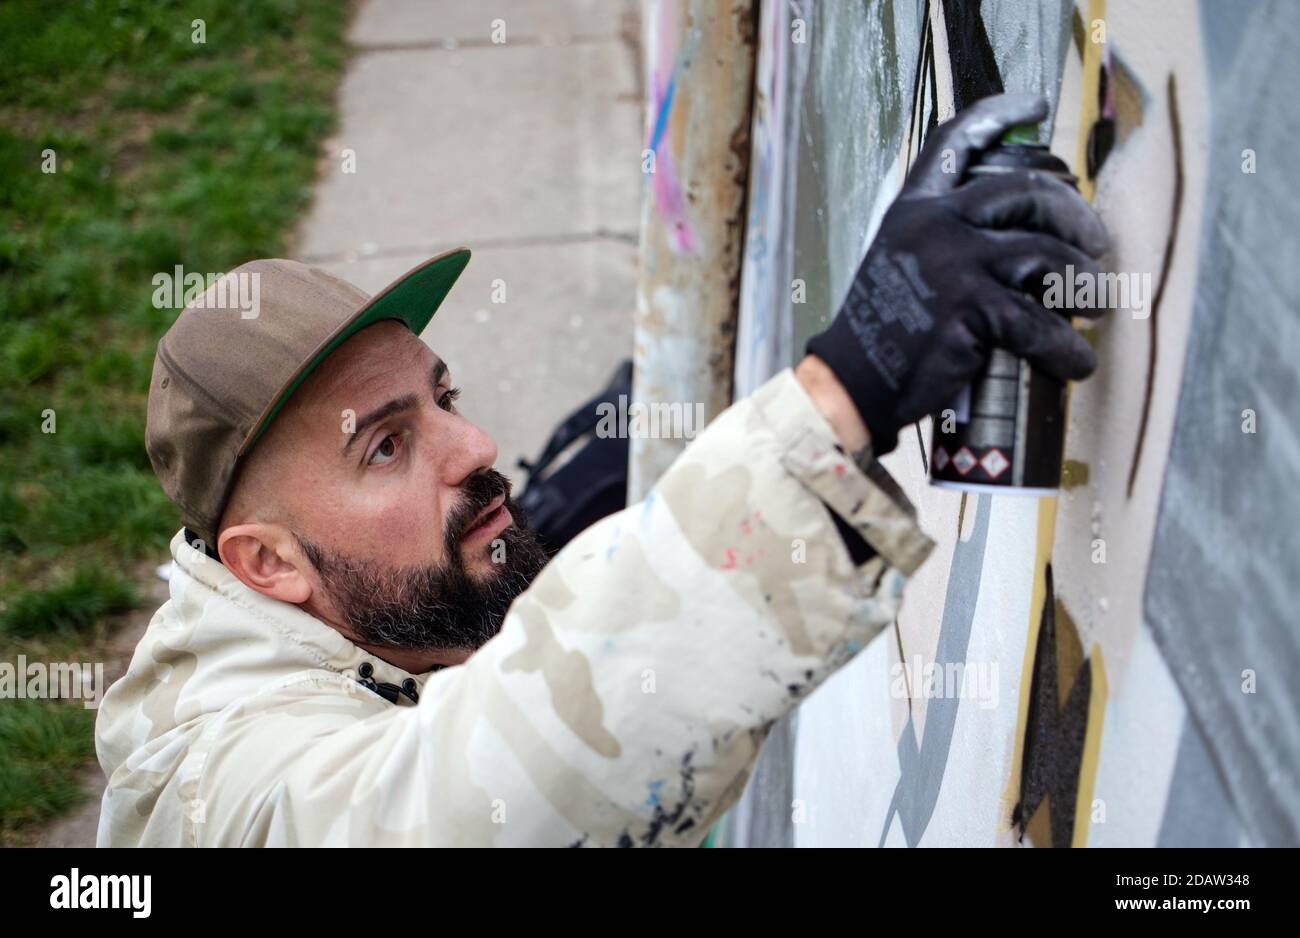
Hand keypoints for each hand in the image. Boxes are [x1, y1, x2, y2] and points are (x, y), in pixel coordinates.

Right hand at [804, 93, 1109, 454]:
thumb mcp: (896, 261)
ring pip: (1050, 257)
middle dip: (1076, 216)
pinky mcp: (971, 312)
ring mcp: (955, 266)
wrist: (851, 382)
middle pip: (1029, 193)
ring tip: (1098, 303)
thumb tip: (1012, 237)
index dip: (999, 114)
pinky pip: (1041, 324)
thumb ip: (939, 238)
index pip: (955, 141)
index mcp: (914, 209)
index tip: (1034, 105)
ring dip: (1086, 284)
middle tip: (1096, 244)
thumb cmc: (878, 331)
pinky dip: (1068, 349)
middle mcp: (936, 226)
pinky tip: (1077, 362)